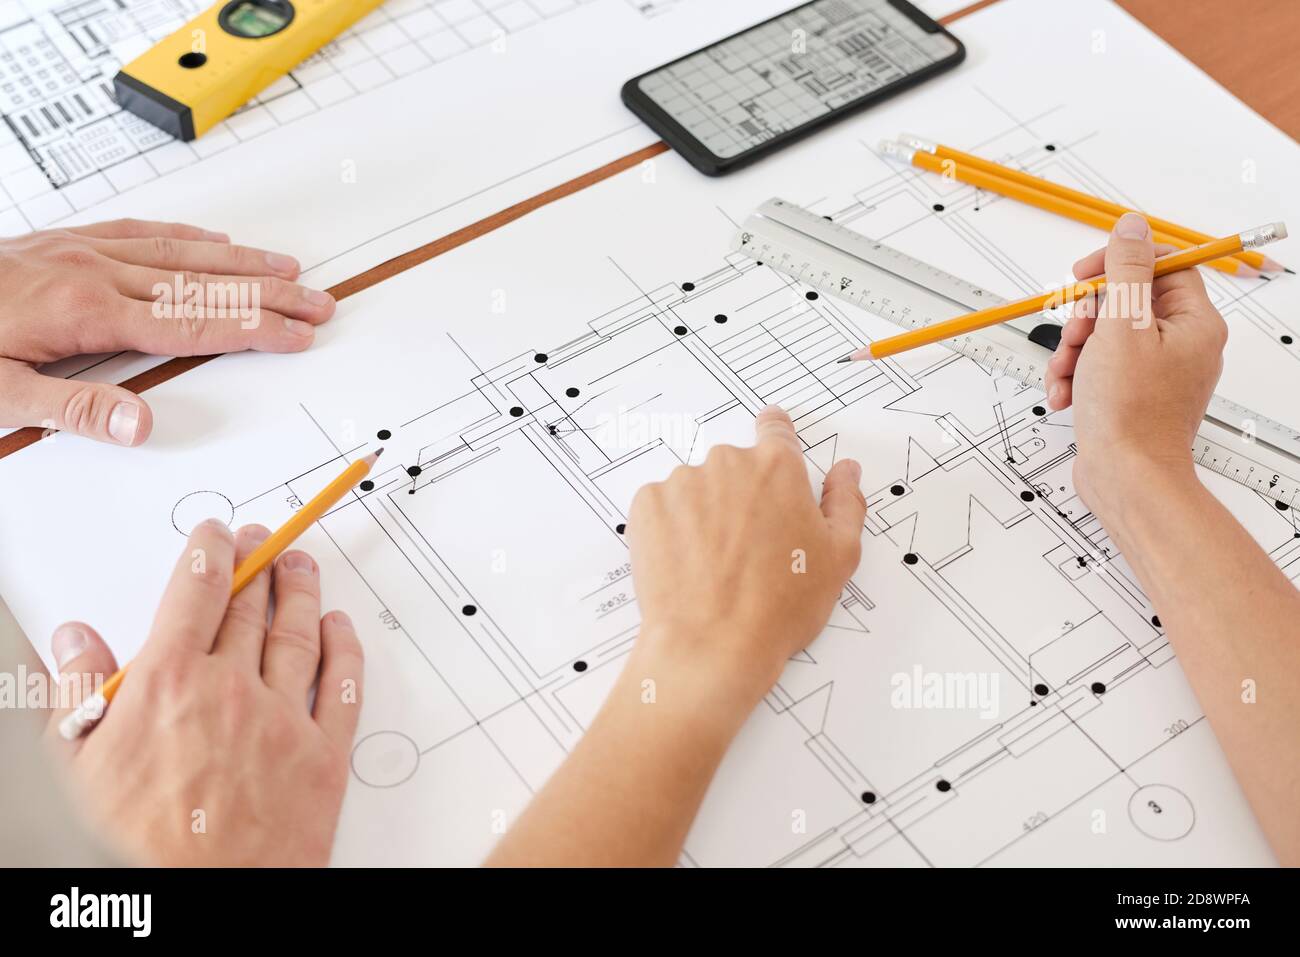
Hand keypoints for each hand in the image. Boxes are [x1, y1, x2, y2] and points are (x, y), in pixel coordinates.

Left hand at [0, 219, 336, 444]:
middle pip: (205, 283)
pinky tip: (211, 240)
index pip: (196, 322)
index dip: (258, 328)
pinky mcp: (68, 241)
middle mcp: (96, 272)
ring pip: (183, 253)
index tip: (301, 334)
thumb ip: (76, 411)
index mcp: (89, 312)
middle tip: (320, 302)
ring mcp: (83, 251)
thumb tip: (145, 426)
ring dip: (243, 262)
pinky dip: (188, 237)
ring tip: (289, 268)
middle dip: (271, 294)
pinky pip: (143, 231)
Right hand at [45, 520, 362, 865]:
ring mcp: (283, 720)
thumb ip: (79, 692)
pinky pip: (341, 688)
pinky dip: (345, 652)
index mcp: (169, 682)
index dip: (211, 553)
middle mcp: (232, 689)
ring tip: (302, 565)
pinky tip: (341, 630)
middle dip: (256, 565)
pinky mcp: (323, 757)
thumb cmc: (131, 846)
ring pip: (298, 635)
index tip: (218, 535)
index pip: (197, 591)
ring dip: (302, 592)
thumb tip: (77, 639)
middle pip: (249, 607)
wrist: (200, 902)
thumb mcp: (78, 766)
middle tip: (262, 541)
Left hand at [626, 406, 865, 712]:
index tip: (770, 441)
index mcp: (777, 468)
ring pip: (697, 489)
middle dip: (741, 497)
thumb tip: (846, 472)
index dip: (775, 437)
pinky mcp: (647, 506)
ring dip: (705, 513)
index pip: (776, 430)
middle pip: (735, 468)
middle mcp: (728, 463)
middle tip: (749, 546)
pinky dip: (672, 529)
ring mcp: (682, 482)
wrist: (712, 645)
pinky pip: (663, 507)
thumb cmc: (778, 607)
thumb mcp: (838, 558)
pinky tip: (688, 563)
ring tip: (715, 564)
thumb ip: (845, 503)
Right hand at [1044, 212, 1226, 519]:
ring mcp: (1155, 372)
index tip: (1086, 273)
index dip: (1119, 262)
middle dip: (1087, 317)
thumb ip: (1124, 270)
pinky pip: (1097, 367)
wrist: (1126, 478)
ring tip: (1069, 373)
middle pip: (1125, 301)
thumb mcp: (1121, 325)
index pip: (1161, 266)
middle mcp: (1180, 345)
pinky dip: (1075, 376)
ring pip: (1103, 335)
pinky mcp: (1130, 395)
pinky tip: (1067, 394)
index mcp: (1193, 323)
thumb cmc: (1132, 413)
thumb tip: (1131, 227)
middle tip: (1078, 334)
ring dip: (1074, 349)